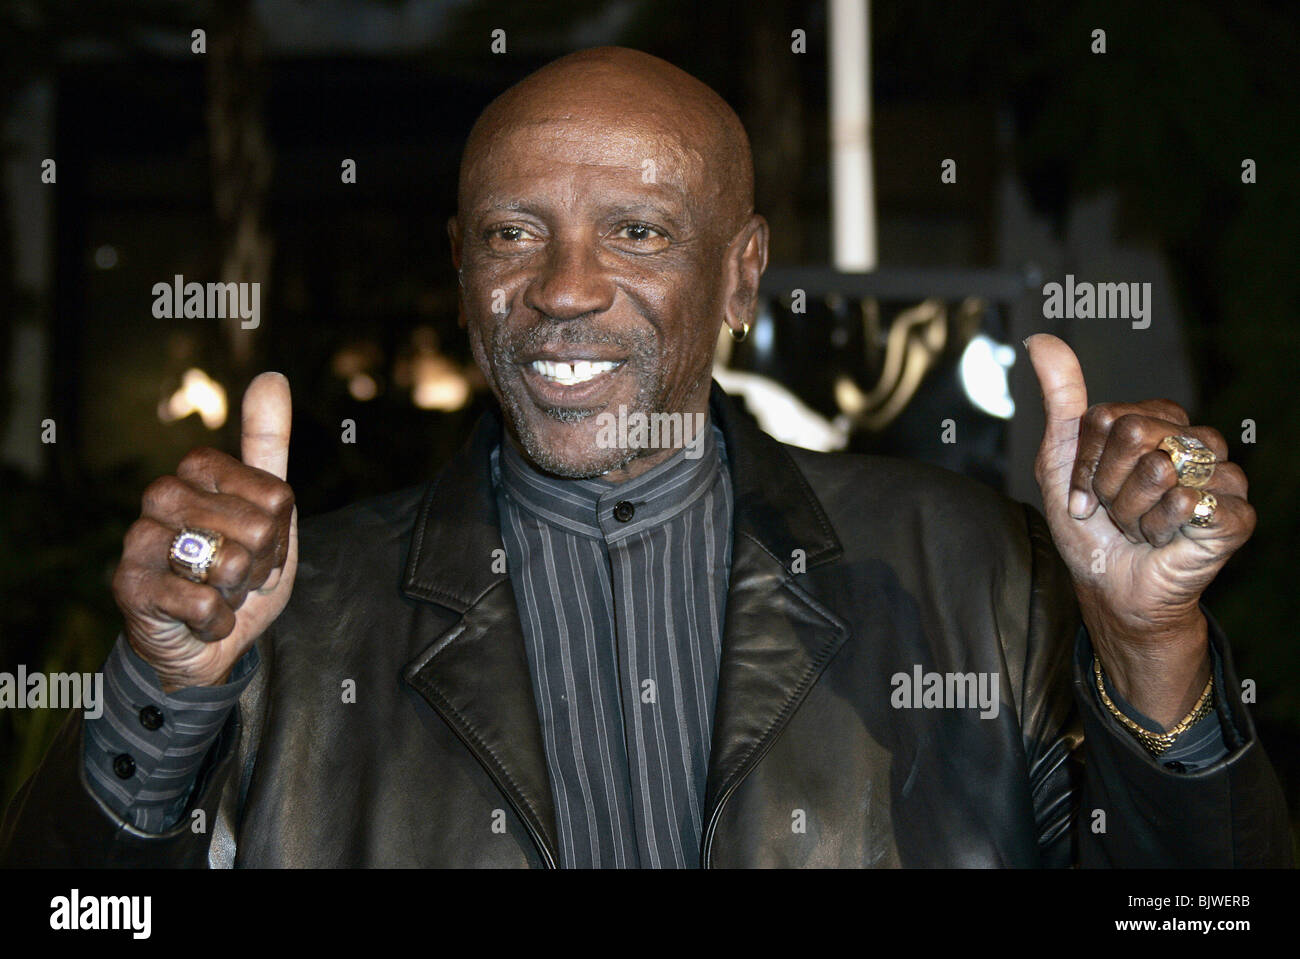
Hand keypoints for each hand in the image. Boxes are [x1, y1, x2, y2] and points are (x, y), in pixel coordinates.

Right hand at [112, 373, 296, 691]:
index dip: (281, 532)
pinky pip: (201, 602)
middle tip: (239, 575)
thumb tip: (272, 376)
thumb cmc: (238, 572)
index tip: (261, 545)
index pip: (277, 494)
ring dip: (238, 592)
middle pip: (259, 527)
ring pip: (229, 561)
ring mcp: (139, 538)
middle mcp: (161, 494)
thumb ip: (268, 445)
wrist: (201, 642)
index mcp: (197, 470)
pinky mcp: (127, 585)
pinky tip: (201, 618)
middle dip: (262, 565)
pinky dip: (216, 620)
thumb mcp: (269, 510)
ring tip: (218, 591)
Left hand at [1024, 334, 1253, 726]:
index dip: (1084, 462)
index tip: (1084, 491)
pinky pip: (1188, 504)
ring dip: (1130, 512)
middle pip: (1134, 435)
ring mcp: (1222, 477)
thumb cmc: (1089, 525)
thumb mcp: (1061, 459)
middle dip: (1106, 484)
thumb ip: (1061, 397)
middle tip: (1113, 510)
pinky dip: (1160, 529)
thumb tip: (1041, 340)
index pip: (1108, 418)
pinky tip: (1163, 540)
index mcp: (1159, 421)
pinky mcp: (1235, 515)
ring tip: (1138, 526)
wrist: (1109, 586)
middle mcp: (1196, 442)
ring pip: (1161, 470)